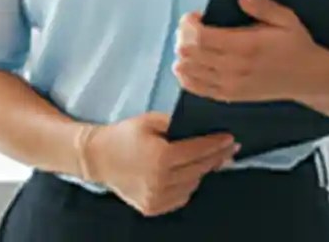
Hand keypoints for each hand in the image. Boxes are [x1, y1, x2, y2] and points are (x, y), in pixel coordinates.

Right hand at [83, 112, 239, 217]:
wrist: (98, 158)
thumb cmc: (124, 135)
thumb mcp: (150, 121)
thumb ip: (177, 124)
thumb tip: (203, 130)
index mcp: (161, 157)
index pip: (198, 151)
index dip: (217, 145)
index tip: (230, 139)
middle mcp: (160, 181)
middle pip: (199, 169)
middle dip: (216, 158)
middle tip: (230, 149)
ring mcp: (156, 197)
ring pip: (193, 185)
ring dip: (201, 172)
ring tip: (207, 159)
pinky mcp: (152, 207)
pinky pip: (181, 197)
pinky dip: (187, 185)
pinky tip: (187, 173)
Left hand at [173, 0, 325, 102]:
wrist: (310, 79)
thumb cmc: (296, 47)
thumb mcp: (286, 19)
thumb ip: (261, 5)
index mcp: (246, 46)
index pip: (201, 38)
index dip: (189, 25)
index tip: (194, 16)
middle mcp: (234, 68)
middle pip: (190, 54)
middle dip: (183, 37)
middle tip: (190, 27)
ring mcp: (230, 85)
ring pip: (189, 72)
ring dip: (182, 56)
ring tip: (190, 44)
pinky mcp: (230, 96)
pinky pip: (197, 89)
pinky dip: (186, 76)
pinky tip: (187, 65)